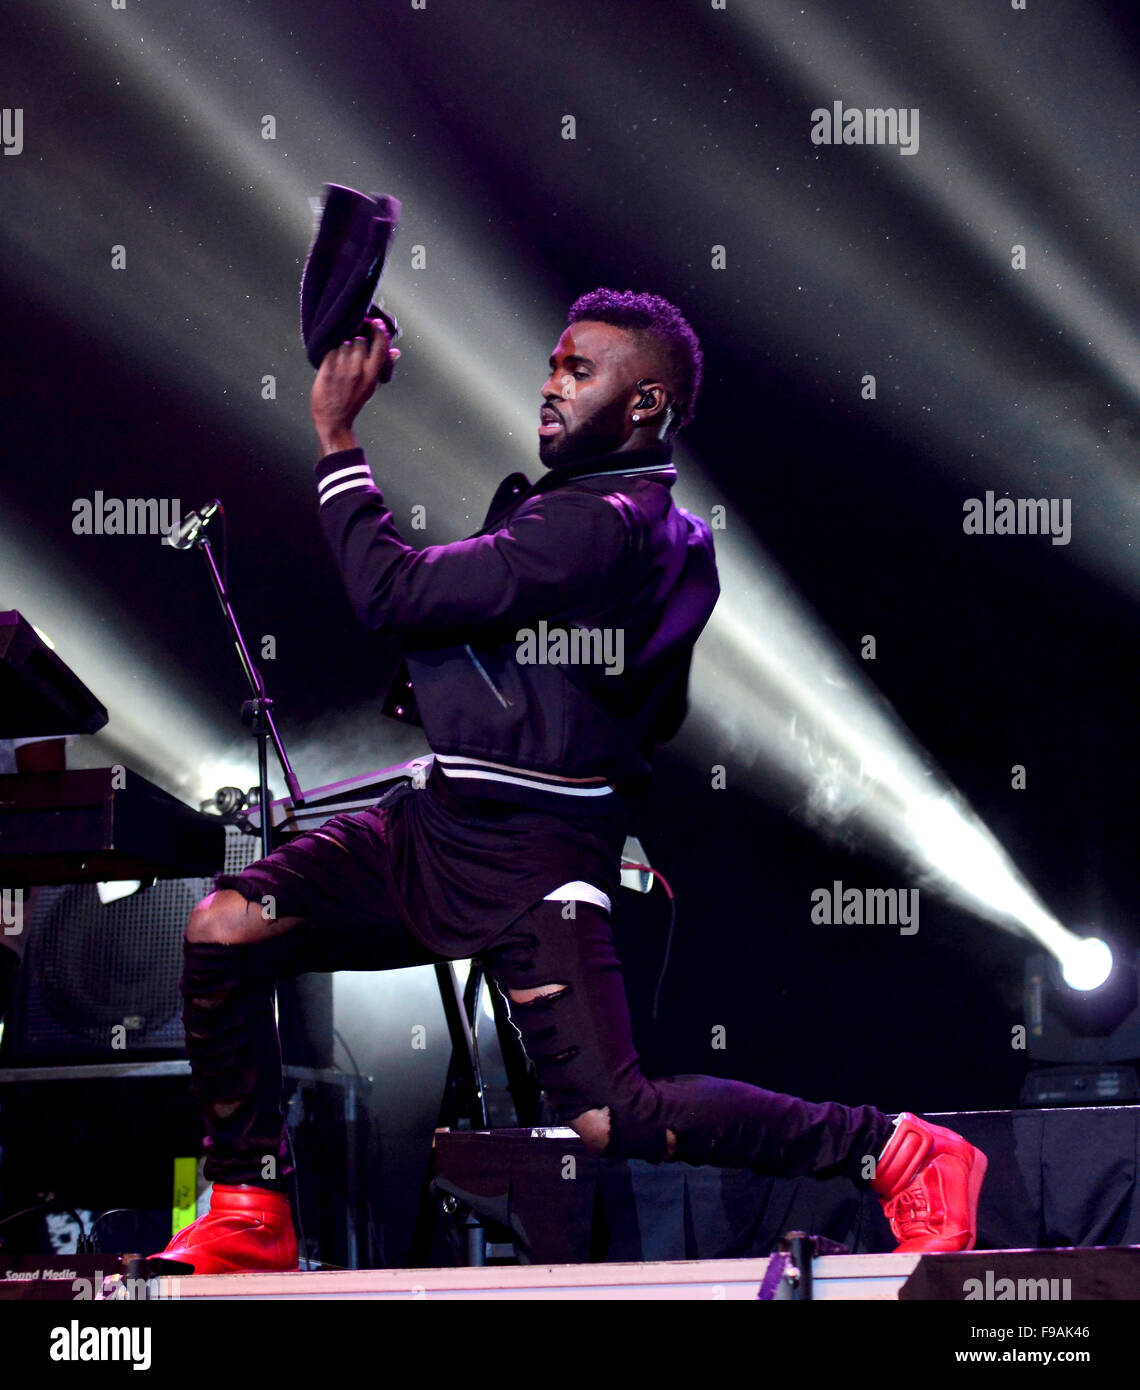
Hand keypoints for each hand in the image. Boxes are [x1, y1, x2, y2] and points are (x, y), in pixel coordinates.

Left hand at [311, 319, 400, 455]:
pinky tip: (332, 364)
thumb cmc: (352, 402)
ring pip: (343, 344)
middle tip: (352, 351)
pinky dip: (330, 354)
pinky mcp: (326, 371)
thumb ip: (381, 366)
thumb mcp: (371, 386)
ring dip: (342, 348)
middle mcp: (357, 371)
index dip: (379, 330)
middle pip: (358, 341)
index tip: (375, 323)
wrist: (333, 420)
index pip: (379, 345)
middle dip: (355, 342)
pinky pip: (330, 351)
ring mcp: (341, 371)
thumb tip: (396, 351)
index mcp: (372, 375)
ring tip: (341, 361)